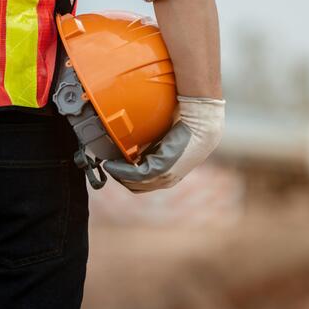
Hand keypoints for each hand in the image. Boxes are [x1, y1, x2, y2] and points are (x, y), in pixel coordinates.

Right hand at [104, 97, 224, 193]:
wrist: (201, 121)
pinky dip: (120, 170)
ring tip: (106, 164)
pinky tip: (110, 164)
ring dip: (117, 175)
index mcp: (170, 174)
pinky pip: (135, 174)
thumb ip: (150, 144)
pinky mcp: (162, 169)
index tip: (115, 165)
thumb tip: (132, 140)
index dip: (128, 177)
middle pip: (135, 187)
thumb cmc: (186, 125)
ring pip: (133, 183)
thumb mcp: (165, 138)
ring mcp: (165, 177)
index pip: (143, 184)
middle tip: (108, 164)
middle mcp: (168, 180)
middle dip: (120, 178)